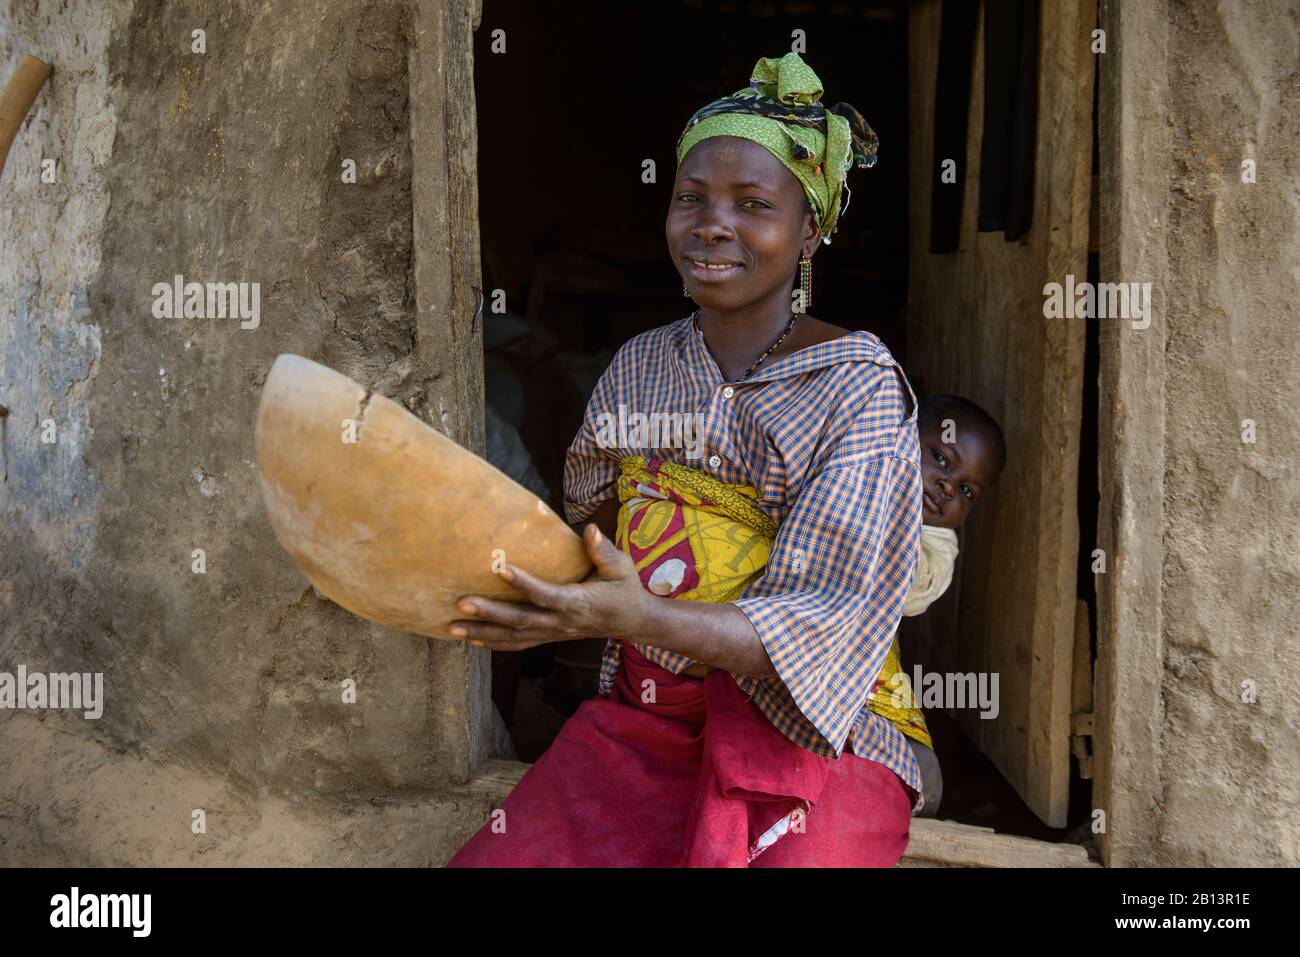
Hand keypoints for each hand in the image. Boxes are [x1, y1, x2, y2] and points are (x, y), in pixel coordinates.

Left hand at [450, 523, 648, 651]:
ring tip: (452, 627)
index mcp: (578, 602)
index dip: (524, 583)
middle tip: (461, 603)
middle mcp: (562, 622)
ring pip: (514, 637)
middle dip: (489, 614)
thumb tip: (590, 530)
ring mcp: (554, 633)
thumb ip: (603, 550)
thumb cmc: (625, 589)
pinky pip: (518, 644)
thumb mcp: (621, 567)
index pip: (546, 594)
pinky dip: (494, 643)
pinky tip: (472, 641)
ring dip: (482, 633)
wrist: (634, 621)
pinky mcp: (549, 637)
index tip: (501, 569)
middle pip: (520, 620)